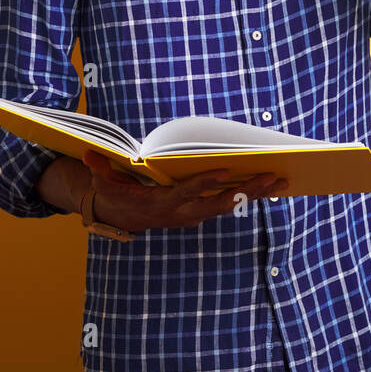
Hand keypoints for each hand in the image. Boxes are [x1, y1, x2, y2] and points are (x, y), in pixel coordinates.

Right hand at [81, 150, 287, 232]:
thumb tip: (88, 154)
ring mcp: (195, 214)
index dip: (206, 183)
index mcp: (163, 203)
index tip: (225, 172)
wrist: (123, 217)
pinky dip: (250, 194)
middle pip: (220, 202)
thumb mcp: (106, 183)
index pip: (188, 192)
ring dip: (256, 193)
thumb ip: (101, 170)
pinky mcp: (202, 211)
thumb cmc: (117, 194)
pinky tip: (271, 185)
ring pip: (231, 204)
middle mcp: (184, 212)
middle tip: (274, 177)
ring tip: (282, 181)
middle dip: (248, 190)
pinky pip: (230, 203)